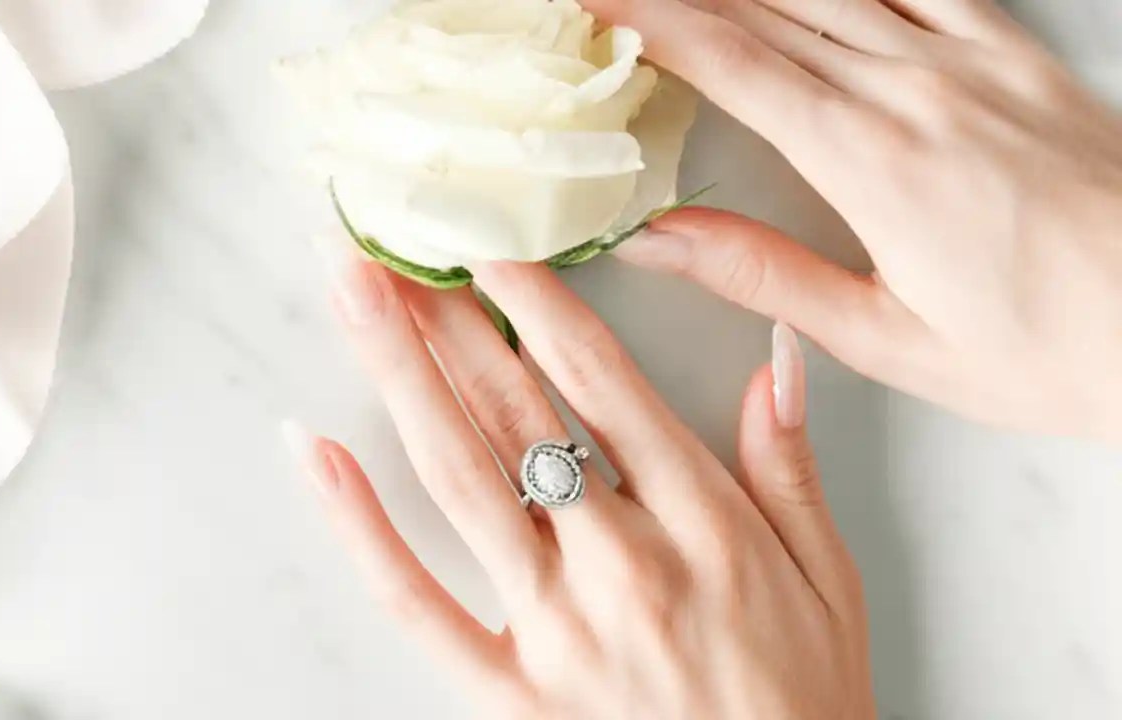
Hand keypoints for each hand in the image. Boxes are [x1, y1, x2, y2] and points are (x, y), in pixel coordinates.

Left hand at [283, 252, 873, 718]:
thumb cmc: (801, 704)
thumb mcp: (833, 582)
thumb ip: (792, 467)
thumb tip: (773, 358)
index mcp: (703, 522)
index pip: (603, 383)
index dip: (538, 303)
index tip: (490, 249)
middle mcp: (619, 560)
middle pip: (518, 411)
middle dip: (451, 320)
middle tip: (399, 248)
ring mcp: (554, 626)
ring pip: (462, 477)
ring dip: (400, 377)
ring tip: (356, 300)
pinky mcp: (507, 690)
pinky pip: (416, 601)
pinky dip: (358, 525)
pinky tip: (316, 454)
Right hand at [588, 0, 1121, 441]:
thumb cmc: (1050, 348)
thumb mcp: (887, 337)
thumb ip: (763, 274)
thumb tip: (658, 237)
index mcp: (874, 159)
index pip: (731, 60)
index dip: (649, 18)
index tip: (591, 3)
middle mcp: (918, 87)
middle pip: (767, 5)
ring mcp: (974, 59)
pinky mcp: (1018, 54)